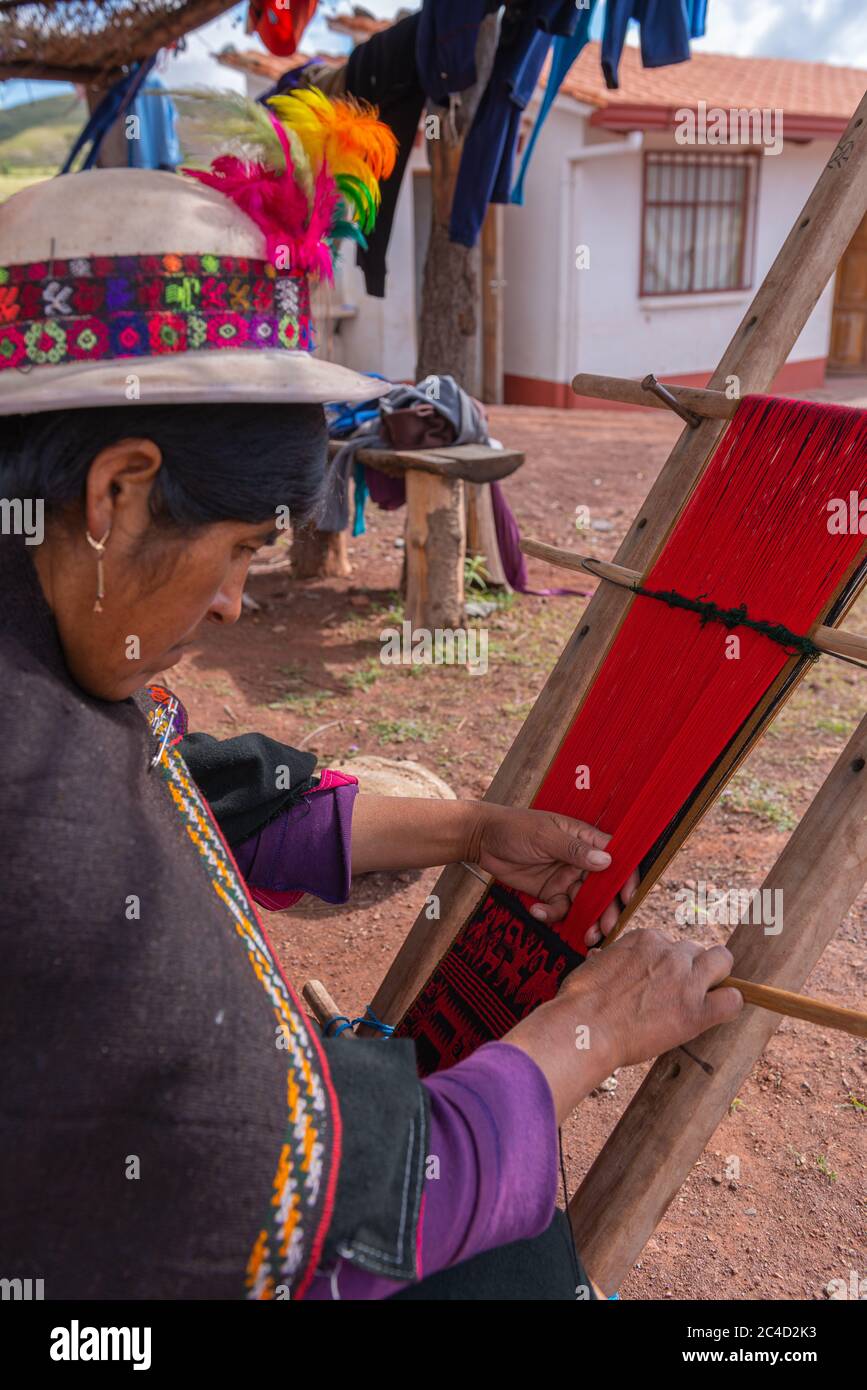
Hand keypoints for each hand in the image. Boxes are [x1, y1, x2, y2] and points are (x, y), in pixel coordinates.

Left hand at [466, 802, 638, 932]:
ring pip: (584, 902)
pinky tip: (536, 910)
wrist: (482, 839)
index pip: (615, 857)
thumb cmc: (515, 827)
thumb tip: (606, 861)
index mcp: (584, 840)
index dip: (625, 877)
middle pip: (603, 887)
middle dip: (608, 908)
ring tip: (586, 935)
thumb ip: (573, 850)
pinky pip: (559, 908)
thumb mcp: (544, 836)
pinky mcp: (549, 892)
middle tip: (607, 928)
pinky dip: (551, 914)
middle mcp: (579, 861)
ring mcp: (564, 877)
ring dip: (586, 919)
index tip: (628, 897)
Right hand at [505, 927, 742, 1121]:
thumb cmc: (579, 1001)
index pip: (669, 944)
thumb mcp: (595, 965)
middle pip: (696, 950)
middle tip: (677, 992)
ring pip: (722, 962)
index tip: (657, 982)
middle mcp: (669, 952)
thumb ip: (611, 958)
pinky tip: (716, 1012)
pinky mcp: (696, 1011)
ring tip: (699, 999)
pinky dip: (729, 1004)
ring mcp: (685, 980)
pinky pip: (732, 1000)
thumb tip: (603, 958)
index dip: (666, 965)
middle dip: (690, 968)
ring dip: (714, 978)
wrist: (583, 1027)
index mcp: (645, 938)